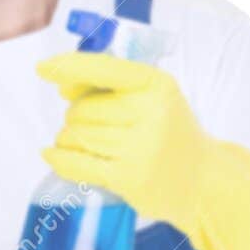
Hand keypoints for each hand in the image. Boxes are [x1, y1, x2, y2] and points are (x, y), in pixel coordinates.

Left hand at [36, 50, 249, 249]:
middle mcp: (150, 113)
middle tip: (96, 127)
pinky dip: (59, 158)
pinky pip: (76, 164)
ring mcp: (139, 147)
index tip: (44, 68)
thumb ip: (113, 85)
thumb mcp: (156, 98)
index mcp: (157, 84)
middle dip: (76, 115)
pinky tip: (53, 154)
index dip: (68, 66)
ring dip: (69, 139)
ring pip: (75, 135)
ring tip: (87, 144)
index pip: (103, 69)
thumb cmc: (172, 133)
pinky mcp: (128, 178)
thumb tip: (63, 85)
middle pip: (82, 108)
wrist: (206, 182)